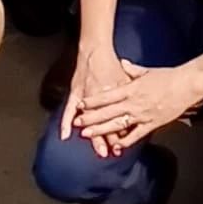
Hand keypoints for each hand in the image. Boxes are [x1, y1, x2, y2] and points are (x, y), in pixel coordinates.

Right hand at [59, 42, 134, 156]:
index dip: (122, 131)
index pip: (120, 116)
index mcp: (116, 94)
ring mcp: (88, 95)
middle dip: (110, 138)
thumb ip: (130, 93)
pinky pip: (69, 110)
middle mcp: (102, 97)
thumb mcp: (124, 78)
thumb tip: (138, 104)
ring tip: (99, 150)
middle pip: (107, 121)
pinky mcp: (75, 92)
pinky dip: (66, 123)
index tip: (123, 144)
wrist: (95, 50)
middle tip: (111, 152)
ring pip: (91, 120)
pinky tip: (64, 135)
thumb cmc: (110, 65)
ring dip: (95, 136)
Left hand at [74, 61, 202, 149]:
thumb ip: (131, 70)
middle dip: (91, 118)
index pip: (107, 96)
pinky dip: (126, 141)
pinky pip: (136, 134)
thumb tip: (122, 64)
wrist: (186, 84)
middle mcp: (134, 102)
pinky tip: (116, 147)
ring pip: (117, 124)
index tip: (81, 105)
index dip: (93, 101)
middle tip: (77, 123)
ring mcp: (142, 114)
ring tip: (88, 135)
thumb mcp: (147, 71)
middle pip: (108, 111)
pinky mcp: (152, 123)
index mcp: (131, 88)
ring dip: (101, 130)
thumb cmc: (168, 76)